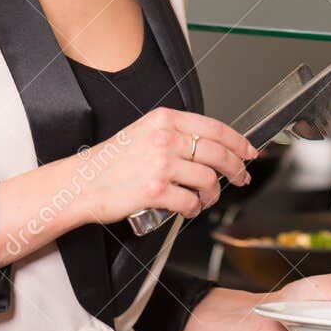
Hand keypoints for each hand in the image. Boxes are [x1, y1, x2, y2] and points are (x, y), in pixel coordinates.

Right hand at [74, 107, 254, 225]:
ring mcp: (160, 164)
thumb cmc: (112, 162)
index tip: (250, 152)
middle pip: (218, 154)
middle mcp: (164, 139)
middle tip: (240, 178)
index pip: (215, 128)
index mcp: (164, 120)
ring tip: (206, 198)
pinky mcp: (155, 190)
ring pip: (209, 180)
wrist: (81, 183)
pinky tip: (189, 209)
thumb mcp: (145, 133)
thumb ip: (176, 134)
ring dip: (213, 193)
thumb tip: (213, 146)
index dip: (239, 142)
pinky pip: (190, 202)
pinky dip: (195, 209)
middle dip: (236, 169)